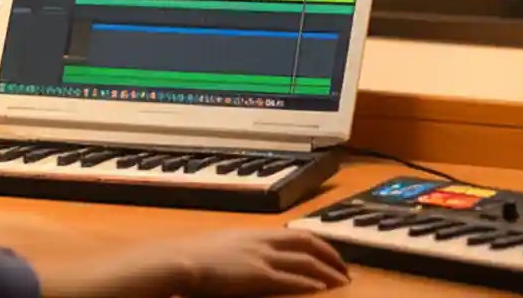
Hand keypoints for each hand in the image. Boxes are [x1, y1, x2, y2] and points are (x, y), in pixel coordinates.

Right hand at [38, 228, 349, 296]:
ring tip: (342, 281)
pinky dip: (312, 282)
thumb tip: (239, 263)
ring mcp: (261, 258)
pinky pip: (293, 278)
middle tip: (344, 269)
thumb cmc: (190, 259)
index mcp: (252, 233)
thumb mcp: (217, 251)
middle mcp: (261, 241)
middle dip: (330, 255)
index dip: (316, 243)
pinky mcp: (259, 276)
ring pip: (306, 261)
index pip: (294, 235)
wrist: (179, 260)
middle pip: (307, 243)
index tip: (328, 253)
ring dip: (328, 271)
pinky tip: (324, 289)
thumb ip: (234, 255)